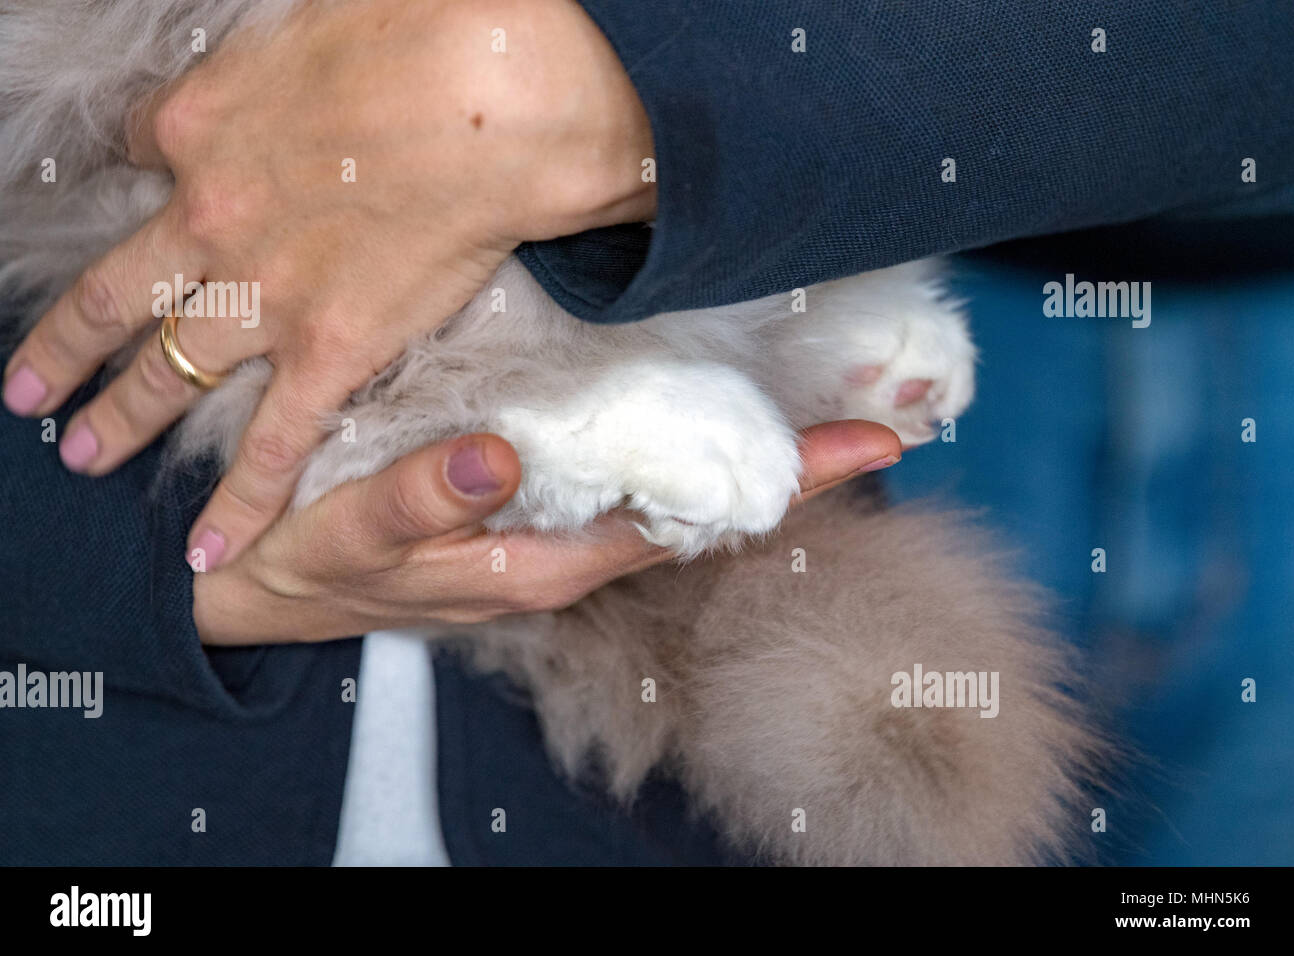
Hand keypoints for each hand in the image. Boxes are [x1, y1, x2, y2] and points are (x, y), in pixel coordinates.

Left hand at [2, 0, 653, 571]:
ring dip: (119, 418)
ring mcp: (263, 296)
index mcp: (203, 125)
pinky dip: (239, 501)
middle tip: (29, 389)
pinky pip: (274, 443)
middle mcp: (210, 219)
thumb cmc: (426, 35)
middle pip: (112, 293)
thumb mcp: (321, 13)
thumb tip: (296, 58)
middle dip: (65, 345)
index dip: (137, 179)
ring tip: (82, 456)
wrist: (494, 105)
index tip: (137, 199)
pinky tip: (209, 548)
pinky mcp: (330, 354)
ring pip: (168, 372)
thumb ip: (281, 53)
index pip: (144, 155)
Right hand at [194, 420, 902, 644]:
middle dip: (791, 473)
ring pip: (671, 500)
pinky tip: (699, 422)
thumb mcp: (350, 536)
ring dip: (745, 461)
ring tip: (817, 417)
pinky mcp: (530, 515)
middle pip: (702, 512)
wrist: (270, 587)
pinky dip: (679, 456)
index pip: (686, 522)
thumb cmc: (311, 564)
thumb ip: (419, 500)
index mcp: (542, 563)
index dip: (779, 486)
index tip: (867, 445)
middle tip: (879, 423)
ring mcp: (554, 537)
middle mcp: (567, 554)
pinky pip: (626, 487)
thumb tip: (497, 460)